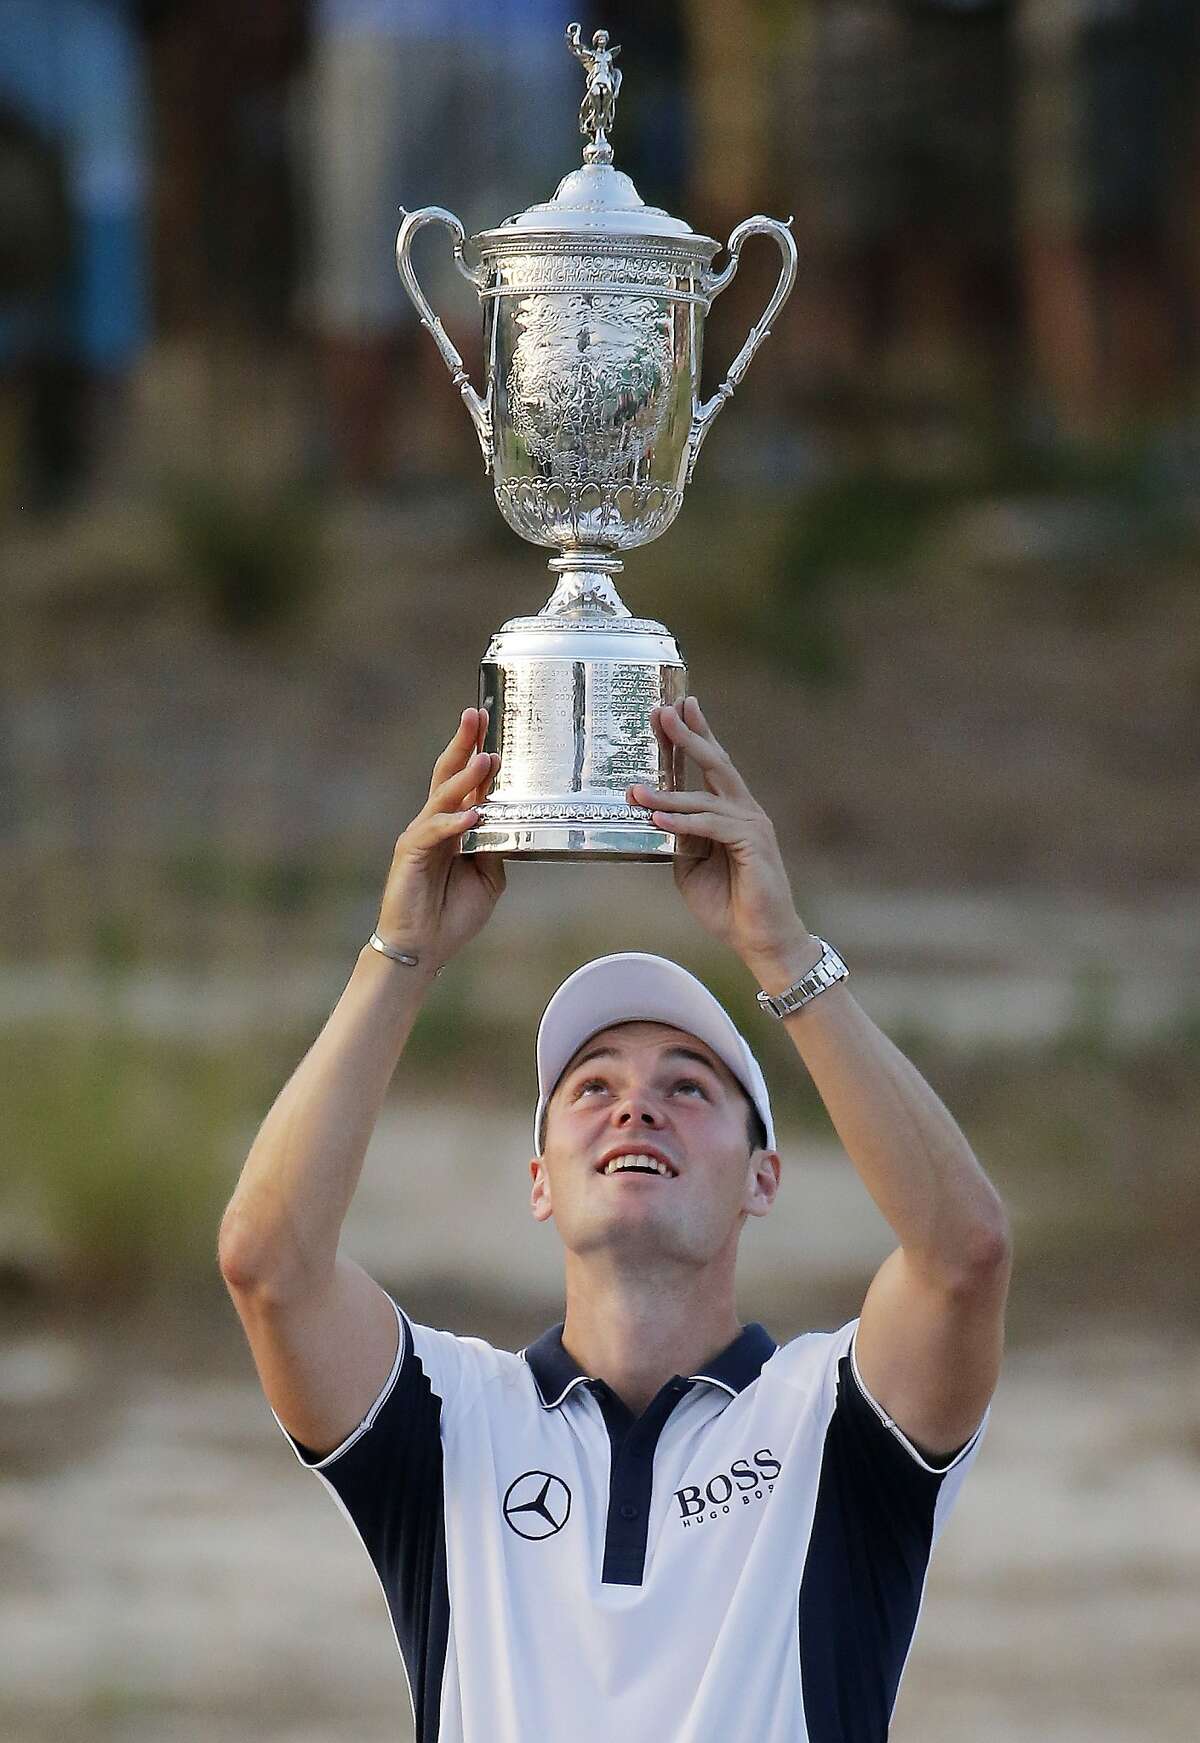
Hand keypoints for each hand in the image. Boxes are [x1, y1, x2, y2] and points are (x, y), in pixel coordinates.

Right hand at [375, 708, 504, 970]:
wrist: (423, 950)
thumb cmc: (452, 915)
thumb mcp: (489, 876)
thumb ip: (497, 846)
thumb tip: (512, 821)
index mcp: (453, 826)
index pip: (465, 781)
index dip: (477, 752)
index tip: (492, 723)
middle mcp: (434, 823)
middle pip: (447, 774)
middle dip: (463, 744)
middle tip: (477, 714)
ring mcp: (420, 836)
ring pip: (442, 797)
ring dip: (465, 778)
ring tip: (486, 759)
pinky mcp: (409, 854)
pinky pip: (434, 831)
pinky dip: (454, 822)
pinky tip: (473, 814)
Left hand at [628, 698, 816, 989]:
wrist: (761, 940)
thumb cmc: (729, 905)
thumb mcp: (691, 867)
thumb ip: (679, 839)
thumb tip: (655, 816)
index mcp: (732, 811)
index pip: (713, 764)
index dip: (696, 733)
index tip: (678, 705)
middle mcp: (745, 810)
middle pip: (716, 763)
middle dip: (689, 735)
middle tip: (664, 710)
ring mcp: (752, 825)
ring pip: (706, 797)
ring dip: (667, 792)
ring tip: (634, 789)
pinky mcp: (753, 844)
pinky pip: (711, 826)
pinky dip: (683, 821)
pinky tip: (657, 816)